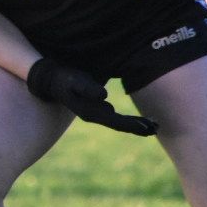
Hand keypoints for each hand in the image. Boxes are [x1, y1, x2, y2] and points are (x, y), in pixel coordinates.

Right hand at [25, 58, 157, 135]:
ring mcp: (94, 113)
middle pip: (120, 125)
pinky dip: (128, 120)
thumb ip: (87, 88)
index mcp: (90, 112)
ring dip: (136, 125)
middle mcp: (93, 115)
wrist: (49, 79)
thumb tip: (104, 96)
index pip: (116, 121)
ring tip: (153, 126)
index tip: (149, 127)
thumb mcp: (73, 80)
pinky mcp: (94, 108)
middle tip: (157, 128)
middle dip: (138, 127)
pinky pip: (115, 118)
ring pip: (118, 123)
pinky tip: (137, 121)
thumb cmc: (64, 77)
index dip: (133, 124)